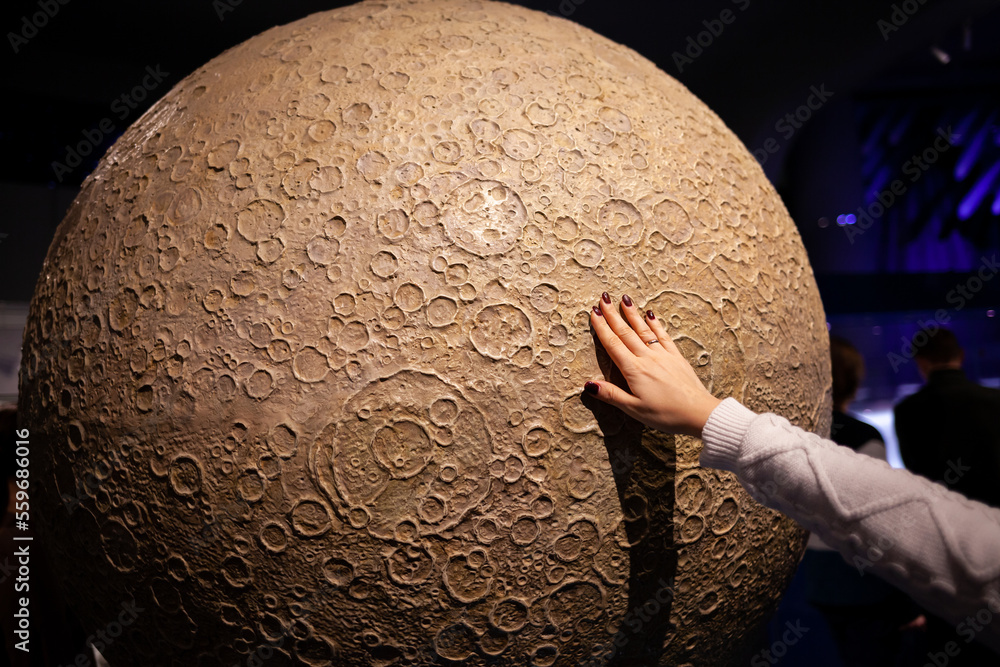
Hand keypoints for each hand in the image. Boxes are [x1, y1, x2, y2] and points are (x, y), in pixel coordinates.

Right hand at [585, 293, 721, 437]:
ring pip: (643, 330)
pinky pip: (663, 336)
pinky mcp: (676, 357)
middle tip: (604, 298)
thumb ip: (611, 395)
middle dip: (612, 314)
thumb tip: (589, 384)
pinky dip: (655, 324)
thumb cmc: (666, 414)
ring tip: (624, 299)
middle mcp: (647, 358)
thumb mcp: (634, 409)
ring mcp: (663, 355)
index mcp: (634, 370)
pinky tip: (650, 315)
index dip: (602, 327)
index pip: (613, 344)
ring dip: (632, 314)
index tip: (594, 312)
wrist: (698, 413)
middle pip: (626, 332)